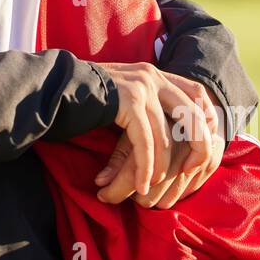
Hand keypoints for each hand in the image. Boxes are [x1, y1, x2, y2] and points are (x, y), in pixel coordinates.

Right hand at [92, 61, 210, 203]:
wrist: (54, 89)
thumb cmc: (86, 100)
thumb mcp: (123, 96)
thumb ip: (145, 104)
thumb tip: (167, 130)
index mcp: (153, 73)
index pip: (196, 92)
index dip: (206, 118)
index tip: (204, 144)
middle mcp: (151, 76)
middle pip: (193, 112)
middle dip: (198, 145)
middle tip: (193, 170)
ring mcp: (141, 87)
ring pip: (166, 134)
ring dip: (164, 167)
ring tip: (155, 186)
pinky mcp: (128, 102)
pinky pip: (145, 142)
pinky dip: (145, 167)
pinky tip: (141, 185)